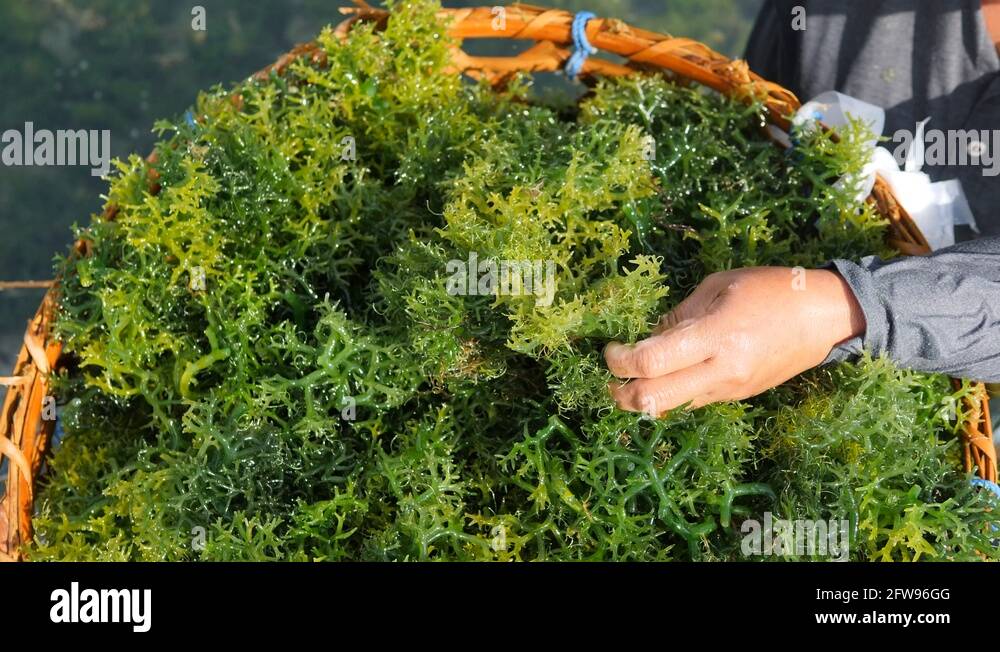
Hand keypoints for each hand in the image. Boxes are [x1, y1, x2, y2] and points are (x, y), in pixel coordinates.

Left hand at [605, 267, 865, 416]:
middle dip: (620, 394)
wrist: (825, 318)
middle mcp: (721, 370)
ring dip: (642, 399)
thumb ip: (679, 314)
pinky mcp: (736, 397)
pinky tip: (662, 379)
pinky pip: (691, 402)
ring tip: (629, 379)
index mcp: (716, 335)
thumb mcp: (719, 286)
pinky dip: (668, 395)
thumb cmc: (771, 289)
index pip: (651, 362)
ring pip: (670, 408)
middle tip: (609, 378)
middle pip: (653, 400)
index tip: (609, 350)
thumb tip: (646, 335)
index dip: (619, 361)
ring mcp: (729, 389)